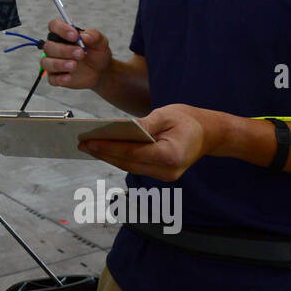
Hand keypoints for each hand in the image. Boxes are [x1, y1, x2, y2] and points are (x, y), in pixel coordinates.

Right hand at [40, 19, 111, 89]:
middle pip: (49, 46)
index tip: (75, 36)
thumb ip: (94, 36)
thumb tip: (84, 36)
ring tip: (75, 65)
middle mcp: (55, 47)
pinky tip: (69, 77)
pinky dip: (59, 78)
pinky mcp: (56, 77)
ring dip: (60, 64)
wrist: (101, 71)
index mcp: (63, 34)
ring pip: (47, 62)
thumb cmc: (97, 53)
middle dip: (64, 50)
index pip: (54, 26)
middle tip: (81, 53)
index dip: (62, 29)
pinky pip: (52, 78)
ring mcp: (54, 62)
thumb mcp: (100, 42)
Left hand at [78, 103, 224, 181]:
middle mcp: (168, 171)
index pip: (133, 153)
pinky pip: (135, 166)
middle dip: (104, 153)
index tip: (89, 141)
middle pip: (128, 162)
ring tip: (88, 146)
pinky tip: (104, 149)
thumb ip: (145, 124)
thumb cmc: (188, 120)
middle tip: (82, 143)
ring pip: (129, 166)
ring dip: (108, 157)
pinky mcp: (160, 174)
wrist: (208, 133)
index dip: (109, 148)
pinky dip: (119, 158)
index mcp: (171, 155)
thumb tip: (121, 129)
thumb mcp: (166, 115)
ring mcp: (164, 176)